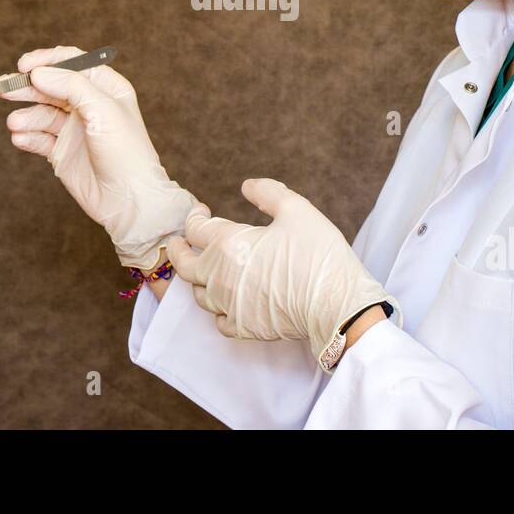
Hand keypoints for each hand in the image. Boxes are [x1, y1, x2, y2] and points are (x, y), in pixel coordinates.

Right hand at [3, 46, 201, 271]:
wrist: (128, 199)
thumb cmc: (126, 151)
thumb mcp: (102, 110)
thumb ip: (70, 86)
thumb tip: (38, 72)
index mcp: (106, 88)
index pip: (72, 64)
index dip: (47, 61)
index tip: (24, 65)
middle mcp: (89, 105)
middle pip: (51, 87)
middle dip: (28, 87)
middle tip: (3, 88)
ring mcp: (74, 128)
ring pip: (42, 112)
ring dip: (26, 116)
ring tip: (15, 124)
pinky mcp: (62, 151)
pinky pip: (39, 137)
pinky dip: (27, 136)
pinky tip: (20, 139)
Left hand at [166, 178, 399, 364]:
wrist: (334, 304)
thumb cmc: (317, 254)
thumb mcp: (296, 209)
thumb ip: (268, 192)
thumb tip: (246, 186)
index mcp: (227, 243)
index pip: (194, 229)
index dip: (194, 217)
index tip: (204, 212)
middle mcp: (219, 275)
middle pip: (183, 263)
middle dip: (179, 249)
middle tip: (182, 241)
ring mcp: (228, 305)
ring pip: (198, 293)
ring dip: (199, 278)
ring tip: (207, 269)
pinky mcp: (242, 327)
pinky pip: (218, 320)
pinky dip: (218, 308)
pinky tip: (228, 301)